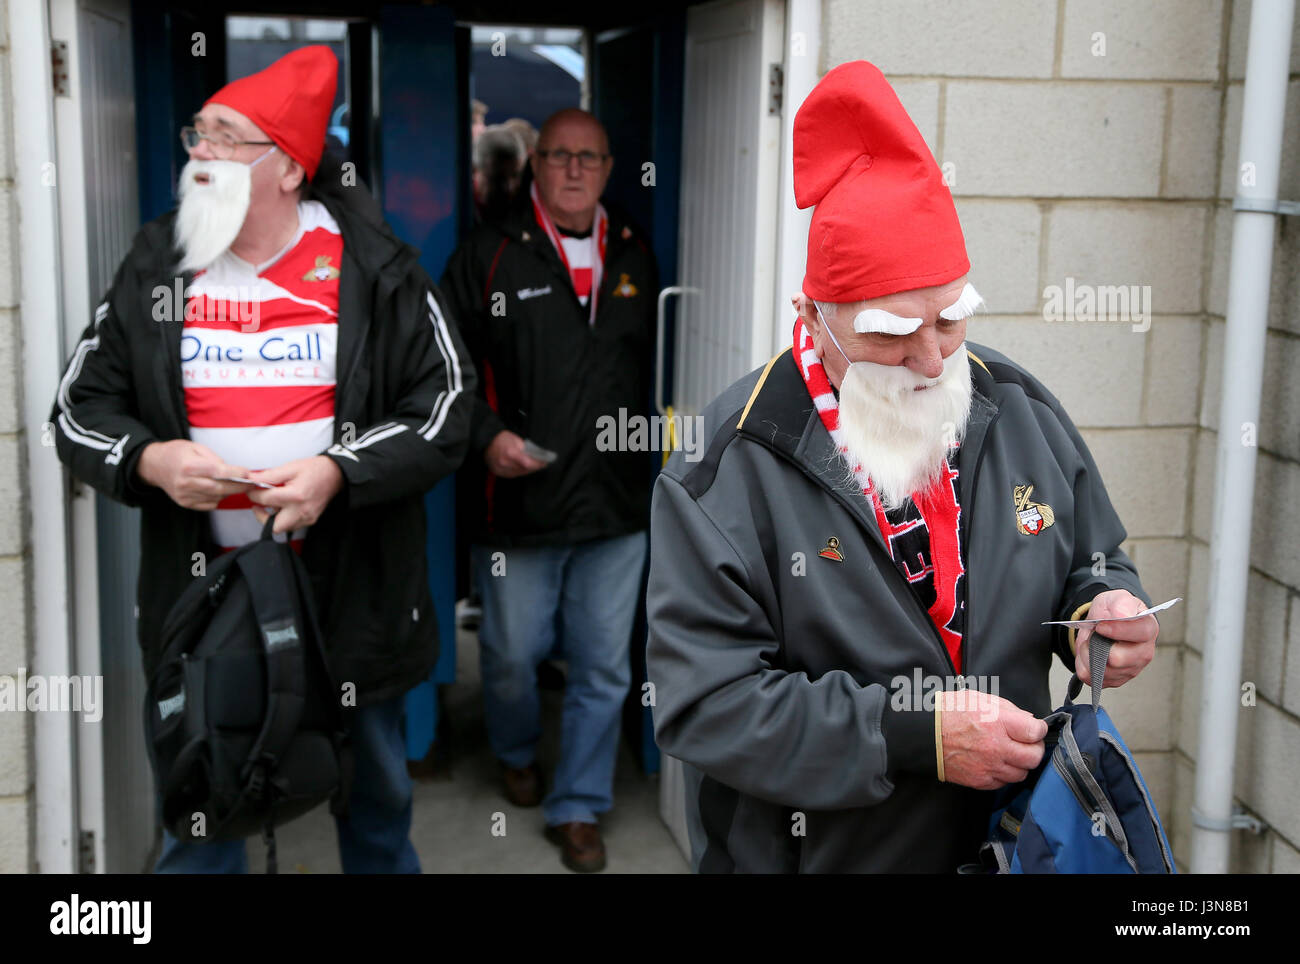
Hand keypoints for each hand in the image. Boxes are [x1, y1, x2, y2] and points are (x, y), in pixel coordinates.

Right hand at [136, 440, 255, 510]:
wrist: (154, 465)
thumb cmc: (178, 453)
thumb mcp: (196, 447)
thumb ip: (215, 459)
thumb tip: (233, 471)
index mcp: (189, 466)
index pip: (218, 472)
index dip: (237, 474)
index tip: (250, 474)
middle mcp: (186, 483)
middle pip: (219, 488)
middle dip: (239, 487)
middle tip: (253, 484)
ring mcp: (184, 495)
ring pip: (216, 498)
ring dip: (230, 493)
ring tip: (238, 485)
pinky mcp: (185, 503)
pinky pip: (209, 505)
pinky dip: (218, 499)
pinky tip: (219, 490)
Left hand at [246, 456, 343, 533]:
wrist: (336, 474)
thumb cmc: (315, 469)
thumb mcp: (290, 467)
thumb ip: (269, 475)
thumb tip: (251, 479)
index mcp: (295, 495)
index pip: (265, 500)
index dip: (254, 494)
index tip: (252, 490)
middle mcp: (302, 510)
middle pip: (273, 526)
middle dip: (262, 516)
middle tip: (259, 505)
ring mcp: (307, 517)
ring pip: (282, 528)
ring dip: (274, 518)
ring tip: (274, 503)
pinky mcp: (311, 520)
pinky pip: (292, 525)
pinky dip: (285, 518)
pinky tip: (285, 506)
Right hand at [484, 430, 546, 477]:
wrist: (486, 443)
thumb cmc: (501, 438)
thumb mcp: (515, 438)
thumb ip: (526, 448)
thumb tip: (537, 455)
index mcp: (510, 453)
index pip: (528, 463)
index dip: (538, 464)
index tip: (545, 462)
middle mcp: (505, 463)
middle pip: (525, 470)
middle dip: (535, 467)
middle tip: (542, 463)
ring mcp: (501, 470)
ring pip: (520, 473)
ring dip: (529, 470)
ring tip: (535, 465)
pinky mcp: (499, 473)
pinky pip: (513, 475)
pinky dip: (521, 472)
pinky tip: (524, 468)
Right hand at [939, 690, 1047, 789]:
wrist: (923, 734)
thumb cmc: (949, 712)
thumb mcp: (980, 699)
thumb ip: (1008, 710)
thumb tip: (1028, 722)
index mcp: (998, 723)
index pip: (1036, 732)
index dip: (1038, 729)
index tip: (1034, 729)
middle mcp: (996, 747)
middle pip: (1034, 757)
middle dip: (1034, 749)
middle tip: (1026, 743)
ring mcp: (988, 767)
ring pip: (1021, 773)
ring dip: (1019, 764)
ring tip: (1008, 753)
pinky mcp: (980, 781)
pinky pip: (1003, 783)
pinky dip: (1003, 774)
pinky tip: (995, 763)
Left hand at [1075, 589, 1157, 688]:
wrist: (1104, 623)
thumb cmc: (1114, 611)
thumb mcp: (1116, 598)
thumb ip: (1121, 603)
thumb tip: (1121, 615)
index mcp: (1148, 629)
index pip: (1140, 634)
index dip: (1118, 630)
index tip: (1100, 626)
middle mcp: (1143, 653)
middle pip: (1119, 659)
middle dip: (1098, 645)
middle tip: (1094, 633)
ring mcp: (1130, 669)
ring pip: (1102, 670)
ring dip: (1088, 654)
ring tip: (1092, 642)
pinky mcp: (1115, 680)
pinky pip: (1092, 677)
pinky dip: (1084, 665)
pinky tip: (1090, 654)